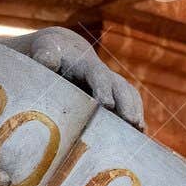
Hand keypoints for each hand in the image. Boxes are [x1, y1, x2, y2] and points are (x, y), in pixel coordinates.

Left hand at [23, 28, 144, 129]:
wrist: (67, 50)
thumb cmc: (52, 53)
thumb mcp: (46, 50)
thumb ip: (46, 55)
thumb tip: (47, 61)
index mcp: (87, 65)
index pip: (98, 76)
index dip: (103, 89)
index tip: (107, 105)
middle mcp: (105, 74)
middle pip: (121, 88)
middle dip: (127, 105)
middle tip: (132, 123)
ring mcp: (112, 84)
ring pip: (130, 95)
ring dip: (136, 112)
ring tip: (140, 132)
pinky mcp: (114, 94)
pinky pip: (131, 103)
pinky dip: (136, 116)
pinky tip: (139, 135)